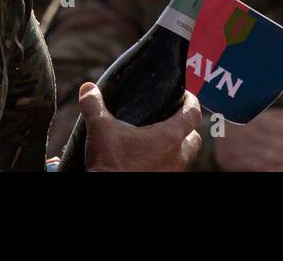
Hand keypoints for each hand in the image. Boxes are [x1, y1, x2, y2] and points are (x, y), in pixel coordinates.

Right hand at [79, 82, 201, 171]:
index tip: (184, 95)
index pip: (193, 114)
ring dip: (178, 146)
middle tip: (172, 118)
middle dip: (187, 127)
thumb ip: (94, 106)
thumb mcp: (99, 130)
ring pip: (186, 156)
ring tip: (160, 139)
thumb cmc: (110, 164)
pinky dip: (168, 162)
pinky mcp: (165, 182)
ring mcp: (173, 173)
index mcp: (168, 138)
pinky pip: (174, 170)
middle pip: (194, 137)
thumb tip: (88, 89)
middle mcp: (177, 157)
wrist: (107, 194)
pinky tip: (151, 158)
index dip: (191, 101)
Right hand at [213, 108, 282, 171]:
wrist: (220, 139)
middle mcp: (238, 128)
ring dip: (277, 158)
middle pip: (262, 137)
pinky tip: (280, 169)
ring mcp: (233, 145)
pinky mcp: (231, 161)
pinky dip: (266, 168)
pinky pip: (250, 165)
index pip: (267, 122)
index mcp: (248, 114)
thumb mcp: (269, 118)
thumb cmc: (253, 128)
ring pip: (257, 152)